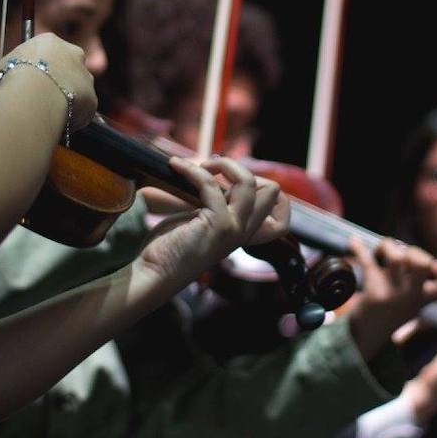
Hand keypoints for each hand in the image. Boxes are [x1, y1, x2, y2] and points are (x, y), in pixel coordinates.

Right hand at [0, 33, 96, 131]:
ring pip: (78, 91)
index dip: (38, 68)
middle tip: (42, 98)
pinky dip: (71, 119)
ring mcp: (87, 78)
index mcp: (50, 42)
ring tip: (47, 116)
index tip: (30, 82)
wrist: (34, 96)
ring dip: (66, 101)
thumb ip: (2, 74)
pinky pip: (81, 112)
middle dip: (58, 82)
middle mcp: (74, 54)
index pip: (47, 53)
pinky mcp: (93, 100)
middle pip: (68, 68)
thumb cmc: (10, 78)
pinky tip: (56, 125)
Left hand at [135, 156, 285, 285]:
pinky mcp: (218, 225)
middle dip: (242, 170)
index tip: (231, 180)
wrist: (155, 273)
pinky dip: (192, 170)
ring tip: (199, 166)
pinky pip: (211, 184)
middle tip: (212, 169)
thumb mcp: (202, 221)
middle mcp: (245, 232)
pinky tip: (176, 166)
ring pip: (249, 182)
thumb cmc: (171, 248)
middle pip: (273, 191)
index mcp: (244, 234)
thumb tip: (217, 174)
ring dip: (223, 164)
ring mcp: (234, 229)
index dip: (265, 190)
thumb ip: (217, 204)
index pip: (281, 216)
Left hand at [343, 237, 436, 358]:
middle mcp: (412, 295)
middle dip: (413, 251)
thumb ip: (426, 281)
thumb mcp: (415, 300)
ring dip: (388, 246)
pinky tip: (353, 241)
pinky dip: (358, 247)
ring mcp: (393, 293)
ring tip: (380, 252)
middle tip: (404, 257)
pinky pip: (366, 261)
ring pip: (396, 258)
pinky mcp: (373, 290)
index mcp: (425, 298)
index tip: (434, 266)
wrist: (368, 334)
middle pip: (421, 263)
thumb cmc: (393, 309)